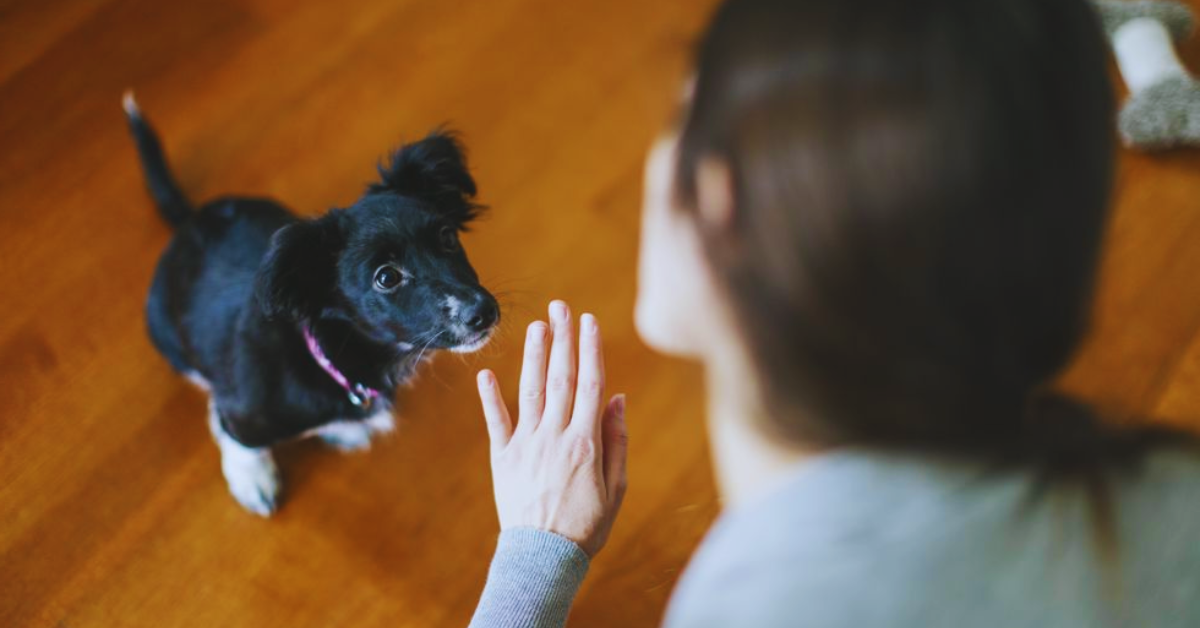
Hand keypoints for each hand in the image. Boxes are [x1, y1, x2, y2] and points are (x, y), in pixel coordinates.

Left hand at [476, 300, 627, 556]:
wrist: (544, 557)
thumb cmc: (588, 524)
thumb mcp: (616, 486)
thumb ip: (616, 439)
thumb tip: (616, 397)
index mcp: (586, 441)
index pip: (590, 383)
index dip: (590, 349)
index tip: (589, 320)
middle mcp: (555, 436)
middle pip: (561, 378)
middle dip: (562, 339)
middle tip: (560, 306)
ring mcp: (526, 445)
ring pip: (531, 391)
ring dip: (533, 356)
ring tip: (536, 325)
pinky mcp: (503, 458)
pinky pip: (496, 422)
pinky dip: (490, 397)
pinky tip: (487, 372)